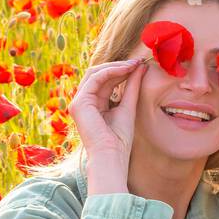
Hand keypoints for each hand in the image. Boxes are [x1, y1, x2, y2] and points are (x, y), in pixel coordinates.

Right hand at [69, 58, 147, 193]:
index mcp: (92, 104)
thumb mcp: (129, 106)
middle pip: (98, 74)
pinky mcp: (78, 104)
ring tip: (134, 64)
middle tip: (138, 62)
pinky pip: (95, 79)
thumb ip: (132, 87)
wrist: (112, 156)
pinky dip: (111, 72)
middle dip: (119, 66)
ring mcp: (78, 102)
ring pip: (95, 73)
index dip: (121, 70)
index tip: (140, 64)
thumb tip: (141, 67)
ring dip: (116, 66)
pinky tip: (127, 70)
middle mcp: (82, 102)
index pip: (104, 80)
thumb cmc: (120, 139)